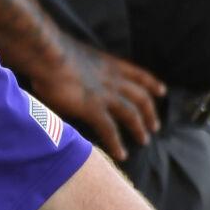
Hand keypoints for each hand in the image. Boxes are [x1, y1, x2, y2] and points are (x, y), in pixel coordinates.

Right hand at [30, 34, 165, 161]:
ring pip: (131, 114)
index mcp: (108, 64)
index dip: (151, 83)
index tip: (162, 91)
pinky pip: (110, 130)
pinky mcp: (92, 108)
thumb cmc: (52, 54)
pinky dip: (116, 143)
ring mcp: (105, 94)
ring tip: (144, 141)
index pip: (138, 74)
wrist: (47, 54)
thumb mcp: (76, 59)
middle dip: (150, 112)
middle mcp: (112, 79)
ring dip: (140, 128)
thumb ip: (82, 72)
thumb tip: (75, 82)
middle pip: (141, 97)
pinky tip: (121, 155)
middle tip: (155, 126)